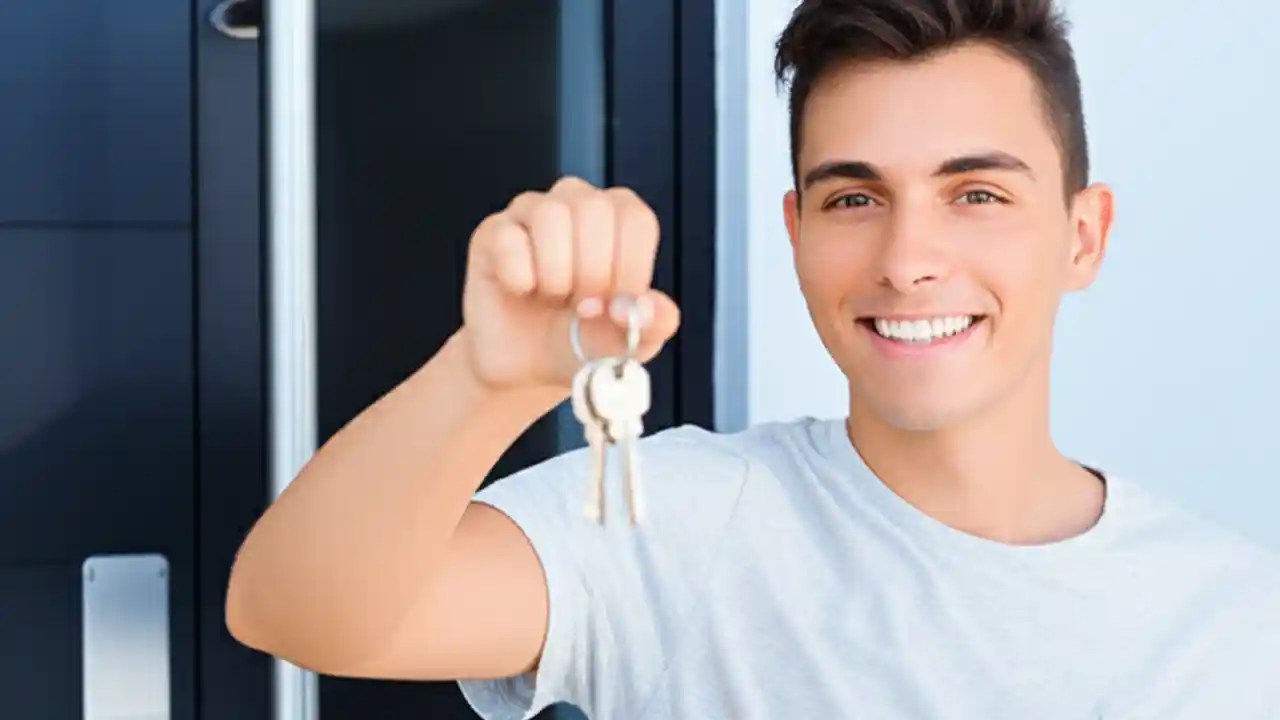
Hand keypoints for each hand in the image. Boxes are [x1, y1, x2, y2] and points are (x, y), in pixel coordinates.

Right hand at [460, 176, 680, 390]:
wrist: (528, 366)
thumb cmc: (582, 340)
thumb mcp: (632, 342)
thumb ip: (655, 323)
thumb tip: (646, 307)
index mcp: (619, 218)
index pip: (635, 219)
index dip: (630, 268)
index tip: (618, 308)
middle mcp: (577, 203)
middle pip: (595, 208)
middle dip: (594, 271)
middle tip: (585, 309)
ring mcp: (531, 213)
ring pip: (550, 214)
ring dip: (557, 273)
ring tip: (554, 298)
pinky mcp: (493, 232)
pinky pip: (508, 238)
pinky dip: (519, 277)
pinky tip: (522, 292)